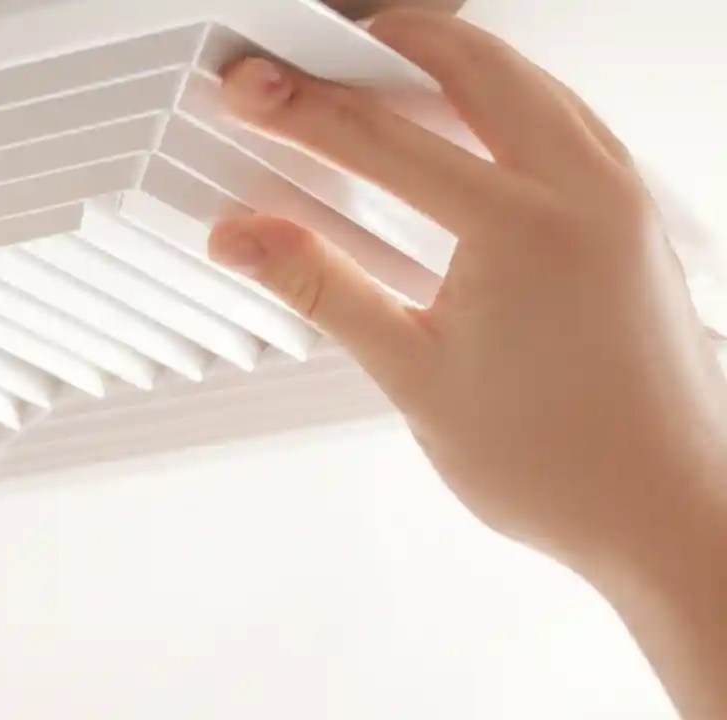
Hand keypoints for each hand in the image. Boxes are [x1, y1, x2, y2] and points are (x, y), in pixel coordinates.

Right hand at [211, 11, 726, 716]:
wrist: (663, 510)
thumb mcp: (412, 371)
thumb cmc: (560, 463)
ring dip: (444, 64)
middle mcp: (586, 189)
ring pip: (524, 78)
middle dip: (380, 44)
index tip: (251, 92)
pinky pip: (561, 116)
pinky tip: (456, 131)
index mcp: (524, 226)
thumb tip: (247, 237)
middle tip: (311, 56)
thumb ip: (321, 285)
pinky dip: (497, 100)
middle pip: (467, 62)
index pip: (380, 137)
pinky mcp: (633, 211)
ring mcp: (620, 194)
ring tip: (373, 81)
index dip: (299, 109)